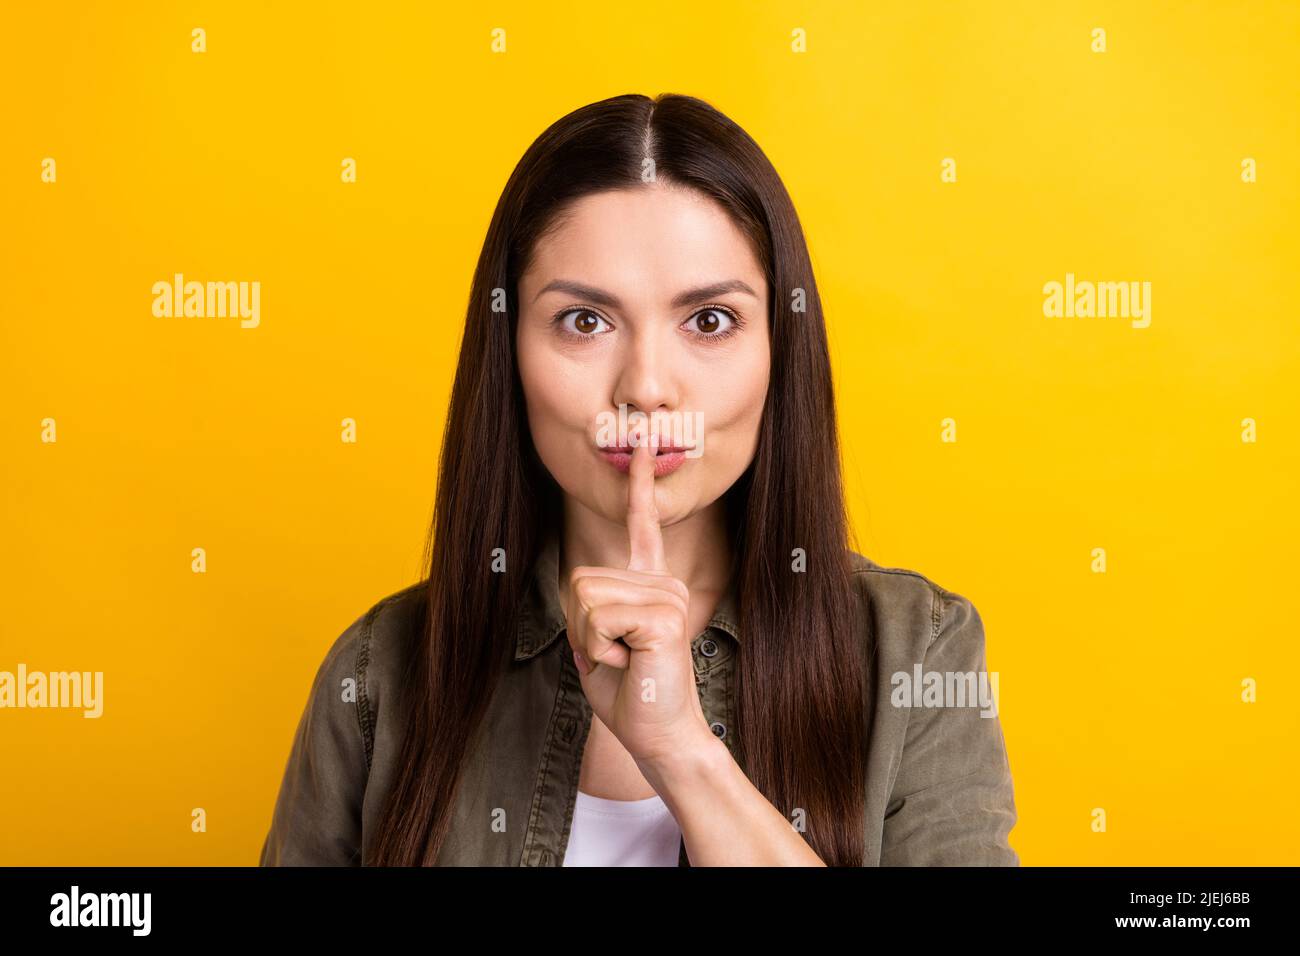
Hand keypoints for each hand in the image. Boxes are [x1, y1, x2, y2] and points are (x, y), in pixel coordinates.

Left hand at [565, 435, 713, 765]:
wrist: (659, 735)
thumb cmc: (631, 695)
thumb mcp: (600, 648)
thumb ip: (591, 618)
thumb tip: (580, 606)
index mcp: (649, 584)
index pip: (642, 527)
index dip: (638, 487)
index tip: (639, 445)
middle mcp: (662, 582)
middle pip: (581, 580)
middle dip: (581, 626)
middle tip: (615, 655)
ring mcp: (666, 597)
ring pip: (586, 600)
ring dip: (591, 641)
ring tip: (625, 660)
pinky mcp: (663, 617)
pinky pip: (599, 621)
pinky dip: (601, 650)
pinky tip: (631, 663)